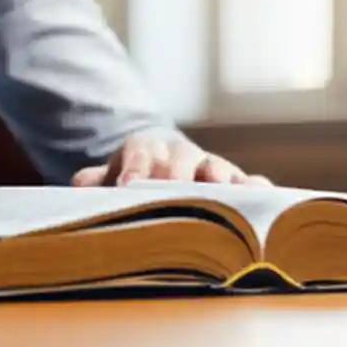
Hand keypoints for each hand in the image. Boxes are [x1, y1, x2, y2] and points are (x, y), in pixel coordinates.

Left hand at [71, 136, 271, 187]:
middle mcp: (181, 155)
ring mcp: (211, 167)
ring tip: (222, 192)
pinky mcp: (236, 183)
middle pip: (180, 161)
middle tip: (175, 192)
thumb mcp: (113, 174)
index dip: (134, 168)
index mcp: (146, 149)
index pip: (138, 153)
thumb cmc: (135, 175)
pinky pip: (250, 183)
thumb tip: (82, 184)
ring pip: (217, 169)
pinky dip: (258, 189)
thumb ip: (96, 181)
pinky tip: (264, 197)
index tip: (127, 186)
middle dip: (177, 176)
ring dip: (219, 180)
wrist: (166, 159)